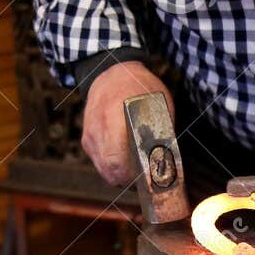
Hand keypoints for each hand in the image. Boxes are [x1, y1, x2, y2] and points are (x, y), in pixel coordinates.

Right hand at [82, 62, 174, 186]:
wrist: (112, 73)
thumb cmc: (140, 89)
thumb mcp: (159, 106)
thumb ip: (162, 133)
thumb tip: (167, 162)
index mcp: (114, 117)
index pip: (116, 159)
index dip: (130, 176)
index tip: (145, 179)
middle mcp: (98, 128)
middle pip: (109, 170)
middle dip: (127, 181)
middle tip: (144, 181)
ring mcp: (90, 135)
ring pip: (103, 169)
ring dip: (119, 177)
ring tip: (137, 174)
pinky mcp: (87, 140)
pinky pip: (99, 162)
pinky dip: (112, 167)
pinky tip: (126, 163)